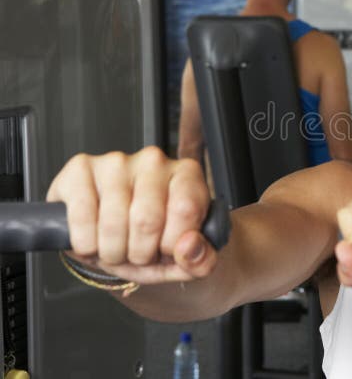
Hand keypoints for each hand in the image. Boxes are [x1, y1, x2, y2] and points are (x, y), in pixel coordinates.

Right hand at [46, 146, 217, 284]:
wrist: (113, 237)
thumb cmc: (152, 241)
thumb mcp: (183, 260)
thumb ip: (200, 260)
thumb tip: (189, 246)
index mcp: (187, 175)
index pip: (186, 210)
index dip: (173, 244)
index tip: (167, 250)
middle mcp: (154, 161)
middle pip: (147, 220)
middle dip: (140, 253)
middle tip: (138, 254)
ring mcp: (116, 162)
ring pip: (113, 223)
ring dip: (113, 252)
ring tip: (117, 248)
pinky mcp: (81, 168)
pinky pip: (81, 217)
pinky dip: (86, 244)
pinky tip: (93, 240)